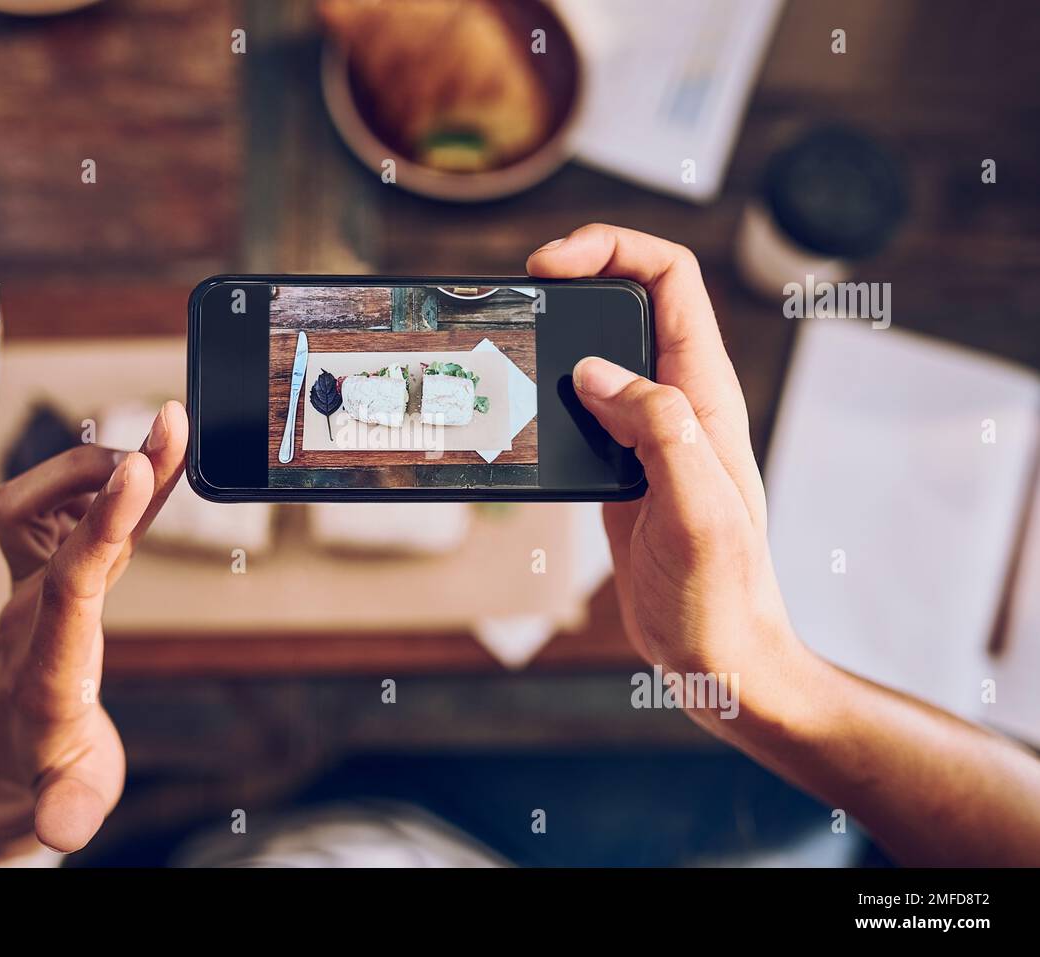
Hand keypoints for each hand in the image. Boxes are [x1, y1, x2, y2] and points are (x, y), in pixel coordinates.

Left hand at [0, 401, 187, 860]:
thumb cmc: (42, 772)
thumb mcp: (68, 800)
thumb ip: (68, 808)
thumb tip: (65, 830)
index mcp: (50, 662)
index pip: (70, 576)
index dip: (104, 519)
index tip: (137, 468)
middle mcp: (34, 611)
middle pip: (65, 522)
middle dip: (123, 470)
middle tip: (175, 419)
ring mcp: (33, 586)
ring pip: (43, 500)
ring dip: (98, 464)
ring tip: (161, 450)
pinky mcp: (46, 573)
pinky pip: (64, 509)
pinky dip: (101, 483)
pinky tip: (142, 475)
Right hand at [528, 225, 803, 730]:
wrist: (717, 656)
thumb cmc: (722, 597)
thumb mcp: (698, 513)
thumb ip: (660, 432)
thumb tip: (598, 374)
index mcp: (705, 396)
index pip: (670, 279)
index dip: (612, 250)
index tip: (552, 267)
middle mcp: (677, 402)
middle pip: (630, 300)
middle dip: (575, 277)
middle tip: (518, 292)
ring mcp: (644, 433)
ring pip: (600, 352)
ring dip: (556, 334)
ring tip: (505, 338)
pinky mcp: (618, 467)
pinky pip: (581, 408)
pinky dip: (545, 391)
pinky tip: (516, 405)